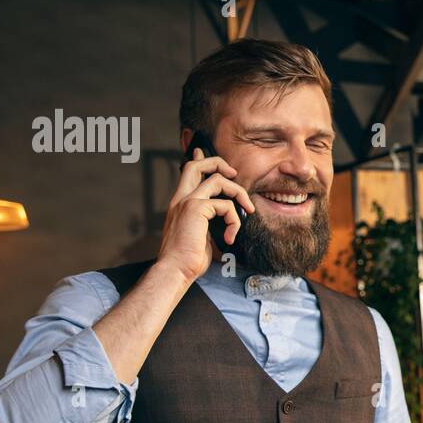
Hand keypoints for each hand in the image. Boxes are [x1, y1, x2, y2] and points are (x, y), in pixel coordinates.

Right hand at [157, 147, 255, 282]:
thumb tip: (225, 219)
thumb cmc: (187, 259)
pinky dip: (234, 220)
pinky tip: (229, 237)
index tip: (201, 152)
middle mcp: (180, 199)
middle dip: (218, 163)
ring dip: (238, 194)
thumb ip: (208, 223)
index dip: (197, 160)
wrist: (175, 270)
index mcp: (179, 204)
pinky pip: (225, 205)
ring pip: (218, 180)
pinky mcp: (196, 209)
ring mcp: (187, 202)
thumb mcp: (200, 236)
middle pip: (196, 165)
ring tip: (247, 211)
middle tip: (234, 174)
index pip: (187, 174)